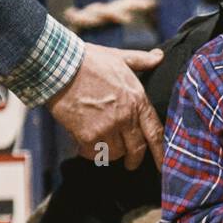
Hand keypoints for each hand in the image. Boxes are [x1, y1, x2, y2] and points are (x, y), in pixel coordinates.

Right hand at [47, 44, 165, 169]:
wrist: (59, 66)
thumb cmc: (88, 60)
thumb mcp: (119, 57)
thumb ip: (141, 60)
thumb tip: (159, 56)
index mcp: (137, 100)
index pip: (155, 133)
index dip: (160, 153)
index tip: (162, 166)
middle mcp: (126, 117)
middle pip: (137, 150)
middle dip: (134, 160)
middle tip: (130, 163)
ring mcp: (107, 128)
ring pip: (115, 153)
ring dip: (110, 152)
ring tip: (102, 143)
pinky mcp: (88, 135)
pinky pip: (94, 154)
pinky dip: (90, 152)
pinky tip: (85, 143)